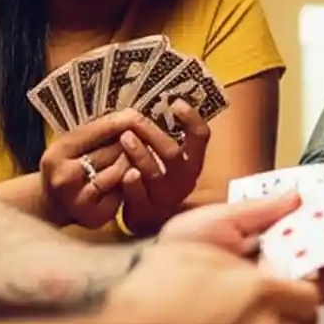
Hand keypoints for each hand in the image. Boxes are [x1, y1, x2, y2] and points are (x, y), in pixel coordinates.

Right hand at [38, 110, 146, 228]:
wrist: (51, 205)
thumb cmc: (69, 166)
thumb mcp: (72, 144)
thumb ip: (97, 130)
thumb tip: (133, 115)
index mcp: (57, 153)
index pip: (97, 132)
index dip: (120, 122)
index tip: (136, 116)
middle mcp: (64, 178)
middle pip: (113, 151)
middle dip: (129, 143)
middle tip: (138, 139)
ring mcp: (78, 200)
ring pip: (121, 171)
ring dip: (131, 163)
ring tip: (131, 159)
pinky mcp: (95, 216)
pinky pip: (123, 193)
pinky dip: (128, 184)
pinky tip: (127, 181)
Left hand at [118, 101, 210, 233]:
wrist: (149, 220)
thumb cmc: (156, 181)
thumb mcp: (169, 160)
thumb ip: (166, 138)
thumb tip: (162, 102)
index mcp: (192, 163)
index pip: (201, 136)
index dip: (191, 118)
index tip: (176, 103)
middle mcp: (184, 180)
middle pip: (173, 154)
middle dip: (152, 135)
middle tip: (135, 120)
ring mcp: (165, 197)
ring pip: (154, 173)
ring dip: (139, 154)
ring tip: (124, 138)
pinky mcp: (145, 211)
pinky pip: (137, 194)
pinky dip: (131, 182)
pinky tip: (123, 172)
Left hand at [159, 193, 323, 299]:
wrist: (142, 295)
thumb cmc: (176, 254)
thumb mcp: (215, 223)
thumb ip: (257, 210)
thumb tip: (299, 194)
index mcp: (264, 251)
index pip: (310, 249)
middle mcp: (267, 283)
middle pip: (317, 282)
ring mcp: (261, 314)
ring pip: (305, 314)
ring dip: (309, 307)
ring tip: (300, 302)